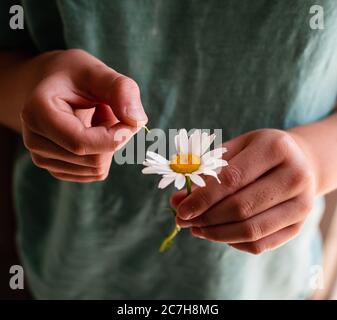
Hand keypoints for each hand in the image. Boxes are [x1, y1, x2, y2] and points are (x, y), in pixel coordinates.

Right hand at [21, 49, 147, 181]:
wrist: (53, 84)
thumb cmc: (75, 75)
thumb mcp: (98, 72)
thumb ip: (121, 90)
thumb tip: (137, 122)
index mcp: (38, 113)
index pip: (83, 144)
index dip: (117, 135)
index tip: (130, 117)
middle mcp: (35, 141)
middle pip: (94, 160)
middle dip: (113, 136)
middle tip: (106, 110)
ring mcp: (43, 158)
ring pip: (97, 169)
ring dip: (109, 145)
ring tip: (96, 119)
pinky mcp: (57, 168)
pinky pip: (95, 172)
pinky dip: (103, 153)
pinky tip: (92, 132)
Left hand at [171, 129, 316, 253]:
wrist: (297, 160)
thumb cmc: (257, 152)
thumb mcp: (234, 150)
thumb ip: (206, 172)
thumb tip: (177, 201)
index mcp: (275, 148)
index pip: (232, 179)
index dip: (203, 198)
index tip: (180, 210)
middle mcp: (295, 176)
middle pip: (241, 207)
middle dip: (206, 218)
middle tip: (183, 221)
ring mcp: (302, 204)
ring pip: (250, 230)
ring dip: (216, 234)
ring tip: (196, 229)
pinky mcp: (299, 226)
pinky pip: (260, 244)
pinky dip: (233, 243)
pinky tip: (217, 233)